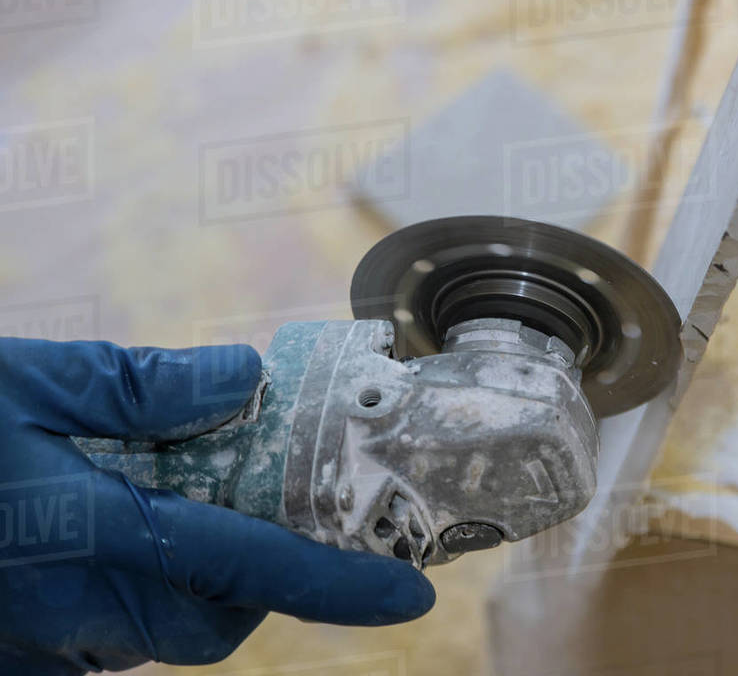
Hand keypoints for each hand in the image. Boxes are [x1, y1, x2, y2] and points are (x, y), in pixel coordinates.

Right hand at [0, 338, 434, 673]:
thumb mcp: (28, 376)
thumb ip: (144, 385)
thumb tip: (242, 380)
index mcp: (97, 534)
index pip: (254, 569)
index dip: (339, 587)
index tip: (409, 599)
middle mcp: (73, 608)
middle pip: (214, 624)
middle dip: (257, 583)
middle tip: (259, 513)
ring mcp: (30, 645)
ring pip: (157, 639)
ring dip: (194, 589)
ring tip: (180, 510)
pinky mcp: (4, 652)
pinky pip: (95, 644)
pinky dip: (129, 601)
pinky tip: (103, 538)